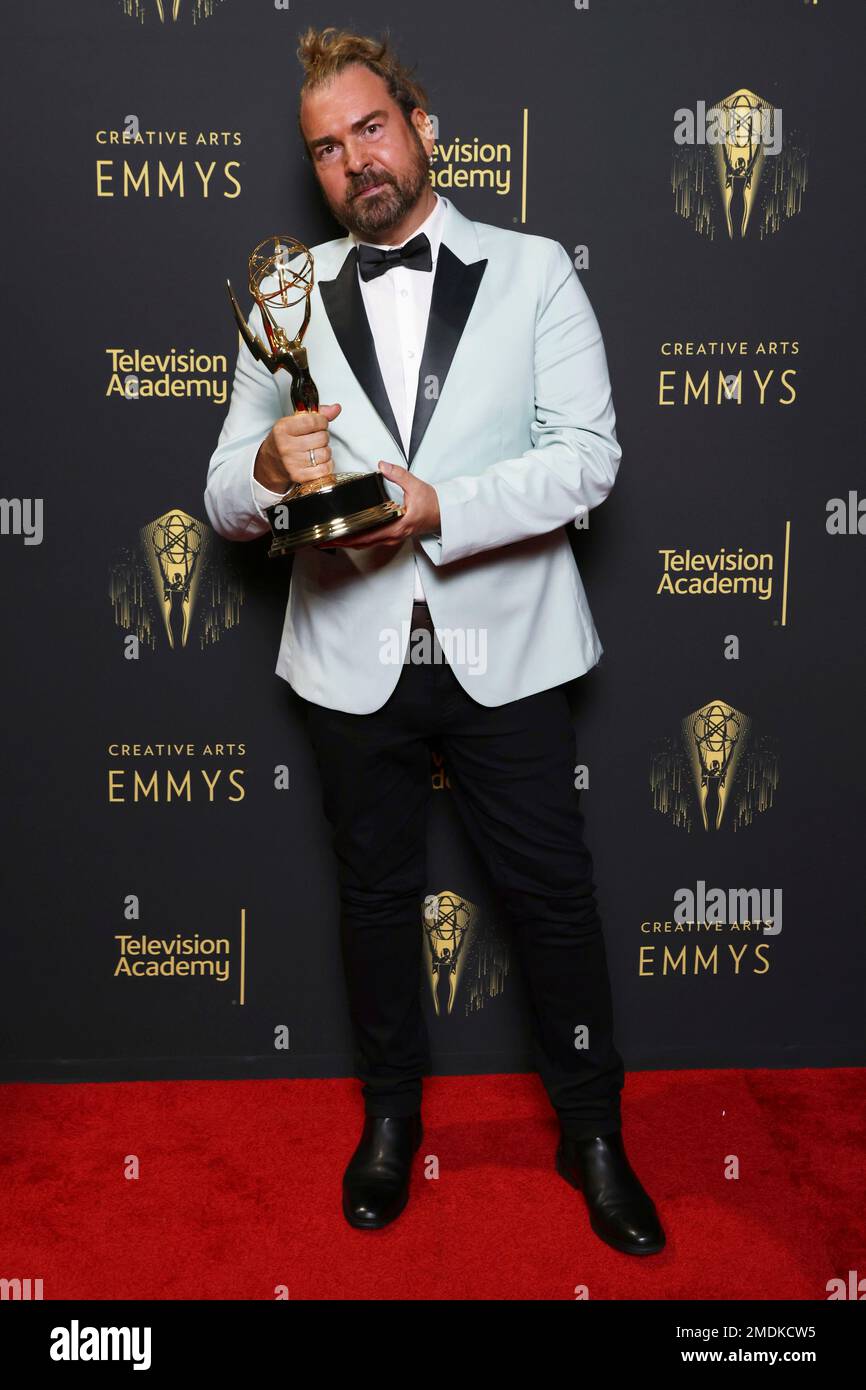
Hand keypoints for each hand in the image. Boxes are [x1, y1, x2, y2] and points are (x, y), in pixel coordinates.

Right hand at [253, 402, 341, 492]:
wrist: (270, 465)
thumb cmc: (283, 442)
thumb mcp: (293, 423)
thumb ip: (316, 415)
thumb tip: (336, 408)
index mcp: (283, 429)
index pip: (313, 421)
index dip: (322, 422)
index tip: (320, 424)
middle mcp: (286, 446)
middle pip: (322, 437)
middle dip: (323, 436)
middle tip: (315, 438)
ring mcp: (292, 463)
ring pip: (326, 453)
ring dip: (325, 451)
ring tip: (315, 450)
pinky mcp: (300, 476)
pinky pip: (325, 469)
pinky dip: (326, 465)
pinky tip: (317, 462)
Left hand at [316, 460, 440, 548]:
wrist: (444, 514)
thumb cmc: (432, 503)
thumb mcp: (416, 486)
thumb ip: (398, 474)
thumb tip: (382, 465)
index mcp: (396, 526)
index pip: (366, 535)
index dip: (347, 538)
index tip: (331, 536)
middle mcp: (392, 536)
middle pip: (361, 543)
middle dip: (340, 542)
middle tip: (321, 539)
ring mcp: (391, 538)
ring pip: (364, 544)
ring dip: (347, 542)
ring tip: (329, 538)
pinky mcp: (392, 535)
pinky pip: (370, 540)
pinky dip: (356, 539)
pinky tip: (347, 534)